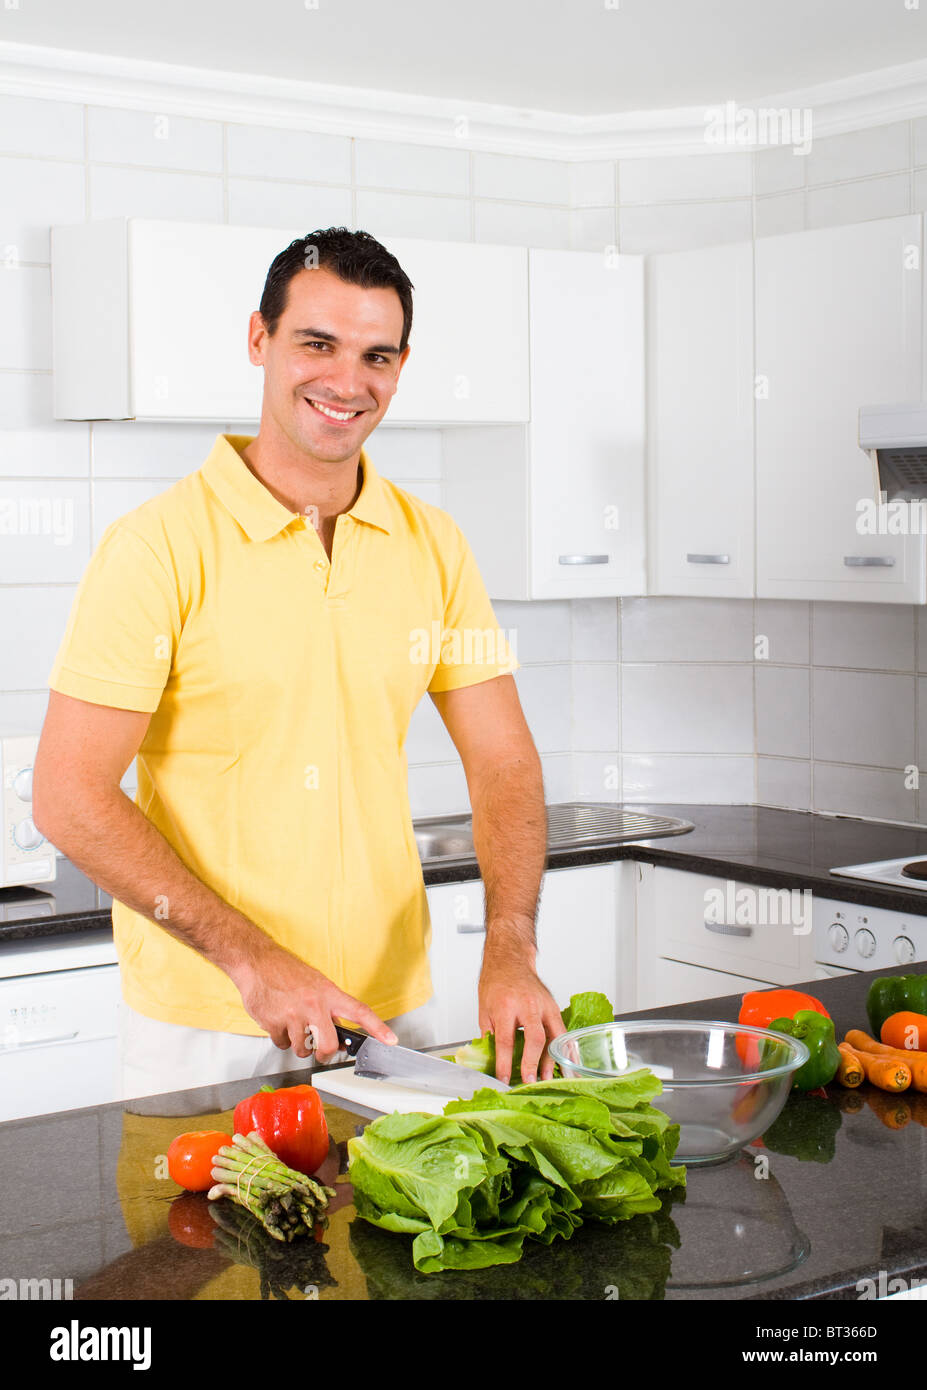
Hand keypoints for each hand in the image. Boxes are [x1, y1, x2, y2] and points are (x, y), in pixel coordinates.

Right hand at [231, 942, 396, 1061]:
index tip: (390, 1040)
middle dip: (324, 1053)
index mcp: (328, 993)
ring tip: (292, 1023)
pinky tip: (278, 1021)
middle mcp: (313, 1005)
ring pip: (302, 1049)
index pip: (359, 1011)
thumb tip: (339, 1031)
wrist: (256, 962)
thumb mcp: (316, 984)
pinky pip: (282, 1044)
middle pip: (329, 1046)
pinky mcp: (274, 1023)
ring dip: (298, 1043)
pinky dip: (280, 1038)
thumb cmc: (285, 971)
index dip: (377, 1027)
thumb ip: (329, 1007)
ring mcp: (293, 1015)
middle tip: (320, 1049)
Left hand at [478, 930, 563, 1084]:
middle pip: (535, 1038)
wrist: (510, 960)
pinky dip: (561, 1048)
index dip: (505, 1063)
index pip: (506, 1041)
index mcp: (505, 1006)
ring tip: (546, 1077)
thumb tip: (493, 1059)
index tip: (504, 1079)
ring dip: (551, 1060)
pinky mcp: (553, 1006)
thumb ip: (490, 1034)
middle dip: (532, 1063)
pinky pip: (561, 1031)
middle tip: (529, 1080)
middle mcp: (527, 1004)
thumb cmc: (495, 982)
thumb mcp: (484, 1009)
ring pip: (553, 1036)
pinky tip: (560, 1061)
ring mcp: (543, 1005)